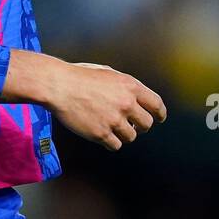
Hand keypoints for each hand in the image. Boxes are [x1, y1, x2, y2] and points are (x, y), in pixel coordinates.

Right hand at [47, 61, 167, 151]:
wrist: (58, 85)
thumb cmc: (79, 76)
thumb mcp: (107, 73)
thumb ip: (125, 86)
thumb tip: (137, 99)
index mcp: (130, 86)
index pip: (156, 104)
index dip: (160, 114)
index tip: (159, 118)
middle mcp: (126, 103)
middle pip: (147, 124)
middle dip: (140, 126)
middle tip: (131, 126)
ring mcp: (114, 120)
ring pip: (131, 137)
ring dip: (123, 134)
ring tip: (109, 127)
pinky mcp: (101, 133)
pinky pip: (116, 145)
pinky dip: (110, 142)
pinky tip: (101, 134)